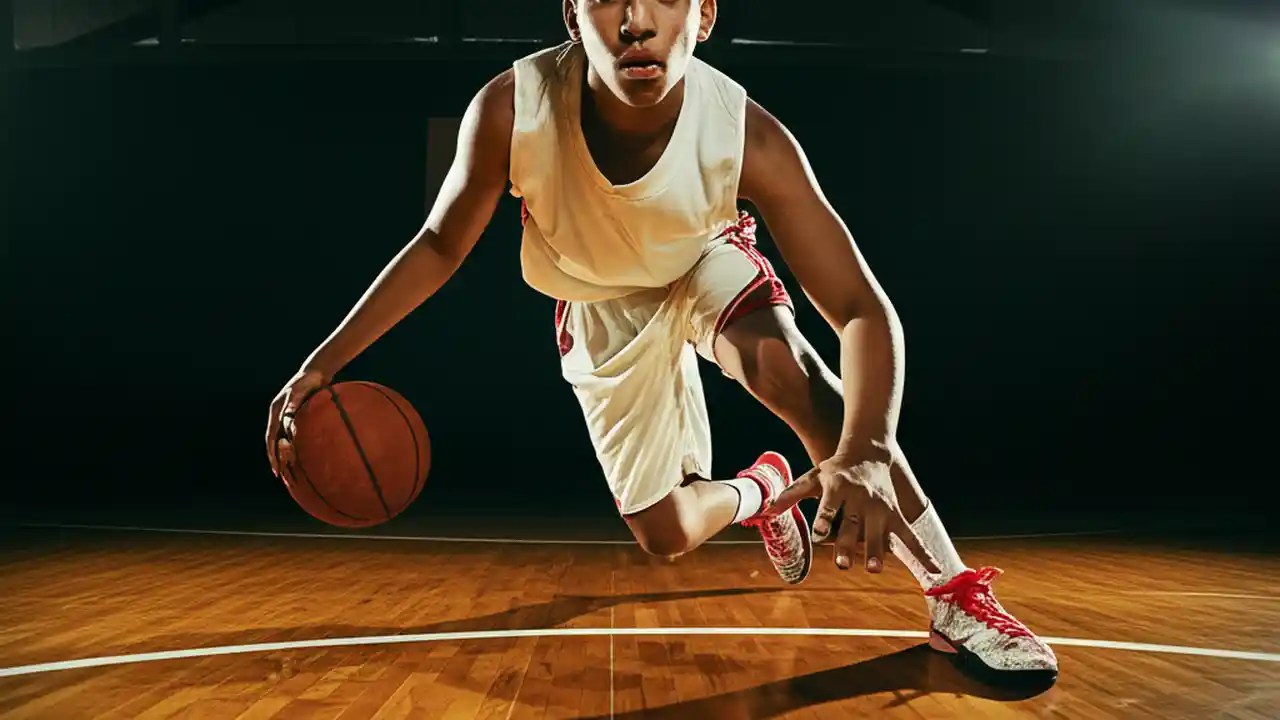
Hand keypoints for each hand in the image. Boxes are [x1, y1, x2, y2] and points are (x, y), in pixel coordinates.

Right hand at [265, 369, 327, 477]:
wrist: (316, 371)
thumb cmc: (309, 380)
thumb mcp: (301, 390)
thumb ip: (294, 402)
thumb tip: (287, 415)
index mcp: (276, 410)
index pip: (271, 437)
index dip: (272, 453)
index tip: (275, 467)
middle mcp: (278, 414)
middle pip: (273, 441)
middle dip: (275, 458)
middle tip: (279, 475)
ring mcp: (285, 415)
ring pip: (280, 439)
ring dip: (282, 454)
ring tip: (286, 470)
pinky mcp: (294, 416)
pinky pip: (289, 434)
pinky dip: (290, 446)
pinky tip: (298, 455)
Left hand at [767, 448, 940, 574]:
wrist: (870, 451)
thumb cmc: (835, 469)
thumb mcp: (812, 477)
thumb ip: (791, 494)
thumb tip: (766, 509)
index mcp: (838, 487)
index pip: (830, 504)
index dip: (825, 519)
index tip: (820, 534)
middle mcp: (860, 499)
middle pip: (852, 524)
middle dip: (847, 544)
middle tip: (842, 564)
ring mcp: (880, 508)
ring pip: (879, 532)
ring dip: (877, 551)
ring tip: (873, 569)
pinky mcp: (895, 515)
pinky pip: (910, 536)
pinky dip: (922, 552)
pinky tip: (934, 570)